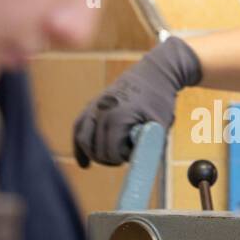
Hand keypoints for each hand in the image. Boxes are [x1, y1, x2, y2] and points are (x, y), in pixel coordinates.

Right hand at [72, 37, 201, 166]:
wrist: (153, 74)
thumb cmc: (159, 100)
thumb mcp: (160, 125)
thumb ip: (152, 146)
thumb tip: (144, 165)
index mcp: (117, 117)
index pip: (111, 152)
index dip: (123, 158)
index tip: (135, 152)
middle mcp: (101, 111)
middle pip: (96, 149)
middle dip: (110, 159)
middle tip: (125, 156)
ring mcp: (93, 106)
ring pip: (82, 140)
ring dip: (94, 155)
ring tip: (109, 160)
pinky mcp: (91, 104)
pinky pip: (78, 128)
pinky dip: (79, 146)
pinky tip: (84, 164)